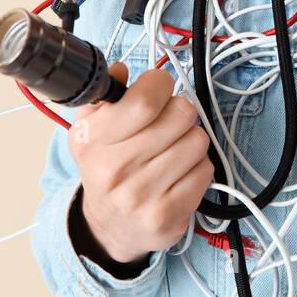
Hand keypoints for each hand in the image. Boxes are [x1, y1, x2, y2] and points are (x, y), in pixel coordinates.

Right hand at [67, 62, 214, 265]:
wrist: (109, 227)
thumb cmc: (106, 168)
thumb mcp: (90, 130)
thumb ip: (105, 94)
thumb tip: (121, 69)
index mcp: (94, 141)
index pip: (145, 100)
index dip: (160, 84)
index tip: (158, 88)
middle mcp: (115, 170)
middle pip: (181, 115)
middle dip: (180, 112)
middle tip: (169, 122)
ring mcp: (143, 196)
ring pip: (198, 141)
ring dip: (191, 140)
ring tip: (173, 149)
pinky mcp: (168, 215)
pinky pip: (205, 170)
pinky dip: (198, 167)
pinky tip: (179, 173)